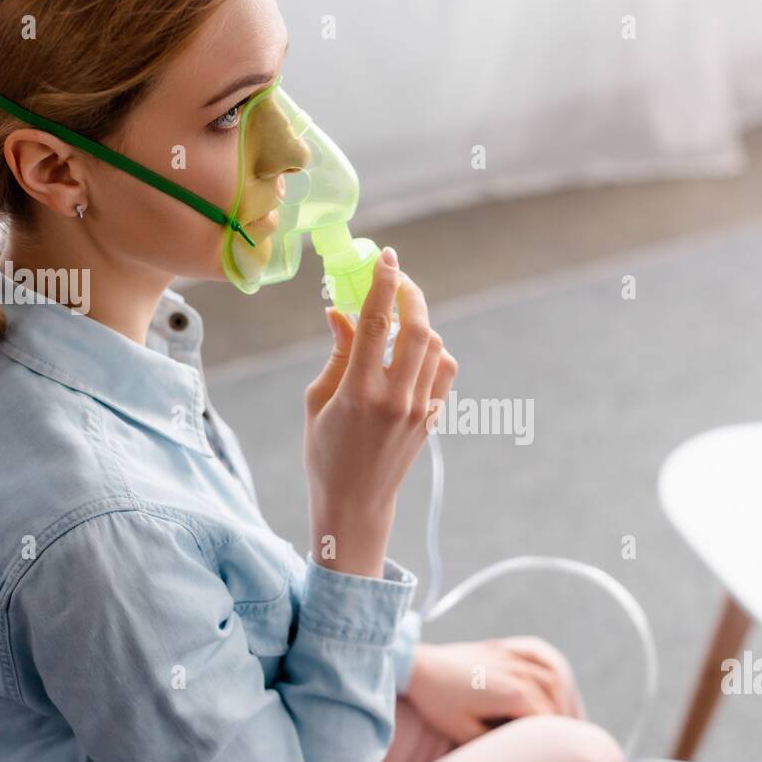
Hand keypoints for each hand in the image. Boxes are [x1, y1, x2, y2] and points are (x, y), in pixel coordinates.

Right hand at [303, 248, 457, 576]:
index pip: (377, 323)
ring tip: (398, 316)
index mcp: (360, 392)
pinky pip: (444, 371)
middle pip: (418, 329)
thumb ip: (336, 353)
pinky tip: (413, 350)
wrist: (355, 505)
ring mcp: (420, 410)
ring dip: (420, 322)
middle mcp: (396, 398)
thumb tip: (341, 311)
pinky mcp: (433, 418)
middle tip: (396, 278)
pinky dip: (433, 351)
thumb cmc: (325, 454)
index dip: (383, 284)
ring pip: (435, 347)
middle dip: (410, 295)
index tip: (386, 257)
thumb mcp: (317, 401)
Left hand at [405, 637, 585, 743]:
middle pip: (558, 697)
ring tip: (572, 713)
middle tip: (576, 740)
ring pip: (555, 674)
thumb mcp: (466, 733)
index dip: (559, 739)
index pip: (550, 720)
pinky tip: (559, 675)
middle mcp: (519, 671)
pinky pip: (539, 651)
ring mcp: (513, 656)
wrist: (418, 667)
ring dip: (568, 694)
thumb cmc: (440, 704)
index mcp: (514, 693)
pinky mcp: (505, 648)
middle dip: (570, 719)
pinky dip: (554, 662)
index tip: (566, 754)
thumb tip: (525, 750)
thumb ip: (500, 741)